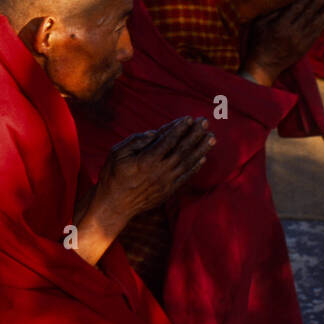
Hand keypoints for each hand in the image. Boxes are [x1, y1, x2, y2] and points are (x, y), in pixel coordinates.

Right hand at [72, 117, 214, 265]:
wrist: (114, 205)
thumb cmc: (112, 176)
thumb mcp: (116, 153)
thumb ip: (136, 141)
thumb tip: (155, 133)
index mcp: (146, 160)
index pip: (168, 140)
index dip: (179, 128)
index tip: (189, 118)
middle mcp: (160, 171)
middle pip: (182, 149)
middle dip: (195, 134)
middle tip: (205, 122)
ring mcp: (166, 182)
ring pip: (188, 163)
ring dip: (201, 149)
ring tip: (211, 137)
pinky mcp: (168, 191)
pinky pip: (186, 177)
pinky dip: (195, 167)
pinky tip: (203, 158)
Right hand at [241, 0, 323, 86]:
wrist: (263, 66)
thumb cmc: (258, 43)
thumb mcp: (258, 25)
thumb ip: (272, 13)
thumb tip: (286, 1)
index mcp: (280, 26)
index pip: (297, 8)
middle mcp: (292, 33)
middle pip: (310, 14)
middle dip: (321, 1)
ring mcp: (300, 41)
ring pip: (317, 24)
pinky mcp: (305, 48)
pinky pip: (317, 33)